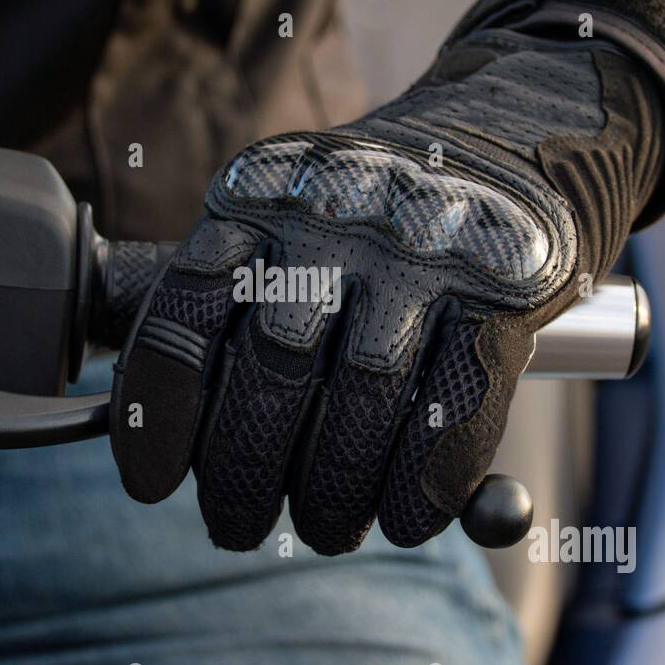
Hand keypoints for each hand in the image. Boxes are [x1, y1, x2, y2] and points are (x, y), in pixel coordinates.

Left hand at [111, 29, 664, 553]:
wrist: (515, 135)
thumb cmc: (375, 208)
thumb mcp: (284, 212)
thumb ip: (232, 294)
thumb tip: (173, 426)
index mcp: (263, 198)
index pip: (187, 309)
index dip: (161, 411)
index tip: (149, 483)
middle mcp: (337, 219)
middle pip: (275, 368)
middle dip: (244, 474)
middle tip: (235, 526)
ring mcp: (423, 254)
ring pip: (366, 397)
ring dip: (337, 493)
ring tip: (325, 528)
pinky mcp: (501, 293)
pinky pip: (457, 407)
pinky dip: (425, 482)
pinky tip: (405, 517)